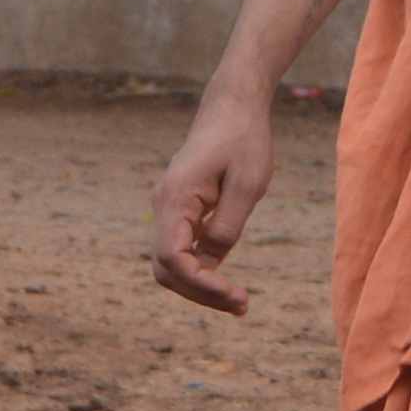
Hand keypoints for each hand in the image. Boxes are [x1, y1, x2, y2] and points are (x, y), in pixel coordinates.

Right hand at [151, 81, 274, 313]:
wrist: (233, 105)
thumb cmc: (244, 139)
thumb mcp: (247, 185)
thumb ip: (227, 226)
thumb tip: (212, 262)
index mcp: (176, 199)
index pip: (173, 259)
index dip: (202, 285)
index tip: (235, 294)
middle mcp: (164, 206)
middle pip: (166, 269)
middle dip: (200, 293)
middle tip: (241, 305)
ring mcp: (169, 208)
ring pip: (171, 263)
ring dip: (200, 286)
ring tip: (238, 300)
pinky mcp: (180, 209)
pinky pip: (181, 250)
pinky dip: (201, 270)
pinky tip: (227, 281)